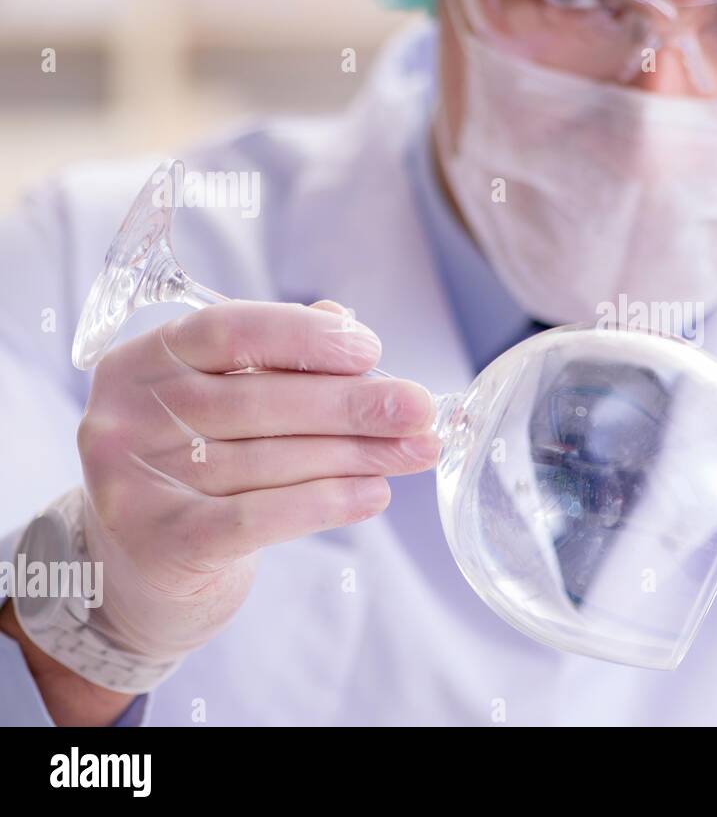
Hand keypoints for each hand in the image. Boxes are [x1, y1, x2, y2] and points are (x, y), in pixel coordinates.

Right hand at [68, 301, 436, 692]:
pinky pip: (260, 517)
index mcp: (143, 361)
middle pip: (260, 400)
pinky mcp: (161, 542)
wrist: (142, 568)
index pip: (228, 330)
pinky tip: (375, 494)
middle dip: (354, 405)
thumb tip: (345, 318)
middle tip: (420, 410)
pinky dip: (327, 502)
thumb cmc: (196, 466)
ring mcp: (135, 482)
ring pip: (271, 460)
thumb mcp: (223, 402)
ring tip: (415, 452)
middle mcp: (127, 416)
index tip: (372, 350)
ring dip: (357, 455)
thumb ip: (276, 360)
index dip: (306, 337)